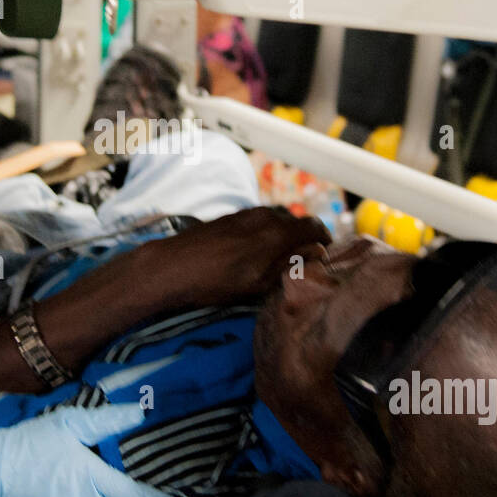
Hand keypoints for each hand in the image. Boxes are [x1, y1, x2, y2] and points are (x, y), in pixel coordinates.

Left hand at [151, 206, 331, 305]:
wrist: (170, 267)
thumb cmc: (216, 281)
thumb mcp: (259, 282)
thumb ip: (289, 264)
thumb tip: (313, 253)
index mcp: (276, 232)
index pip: (314, 226)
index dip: (324, 240)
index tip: (325, 254)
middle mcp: (264, 216)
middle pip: (295, 223)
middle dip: (303, 240)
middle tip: (303, 261)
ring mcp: (244, 214)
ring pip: (275, 221)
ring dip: (282, 236)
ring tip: (278, 259)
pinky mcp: (228, 217)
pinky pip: (257, 221)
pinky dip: (264, 233)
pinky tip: (253, 252)